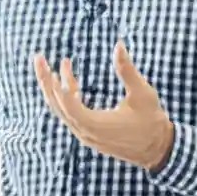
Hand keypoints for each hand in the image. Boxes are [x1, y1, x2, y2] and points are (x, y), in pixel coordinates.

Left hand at [33, 42, 174, 171]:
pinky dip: (66, 98)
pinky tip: (71, 83)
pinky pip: (70, 115)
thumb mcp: (142, 94)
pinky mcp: (89, 135)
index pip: (68, 105)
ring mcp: (86, 135)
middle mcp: (85, 132)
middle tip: (38, 58)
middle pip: (57, 106)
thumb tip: (119, 46)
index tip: (60, 64)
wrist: (158, 149)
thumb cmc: (151, 121)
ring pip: (62, 111)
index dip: (61, 84)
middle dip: (46, 81)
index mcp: (95, 125)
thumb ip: (128, 70)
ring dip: (55, 88)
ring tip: (54, 67)